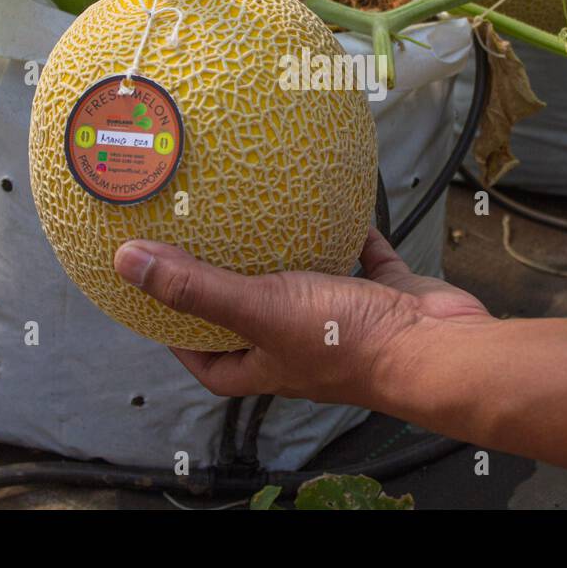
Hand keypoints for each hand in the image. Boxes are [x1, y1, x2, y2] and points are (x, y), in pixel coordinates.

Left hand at [113, 228, 494, 405]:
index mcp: (269, 362)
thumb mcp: (260, 308)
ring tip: (267, 218)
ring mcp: (347, 320)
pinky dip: (353, 233)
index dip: (183, 342)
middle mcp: (304, 345)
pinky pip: (364, 256)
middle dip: (236, 291)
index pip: (213, 365)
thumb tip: (129, 263)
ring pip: (312, 285)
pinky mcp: (385, 293)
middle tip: (212, 246)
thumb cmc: (347, 342)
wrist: (437, 346)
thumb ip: (196, 287)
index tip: (162, 306)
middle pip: (259, 322)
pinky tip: (339, 202)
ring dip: (293, 257)